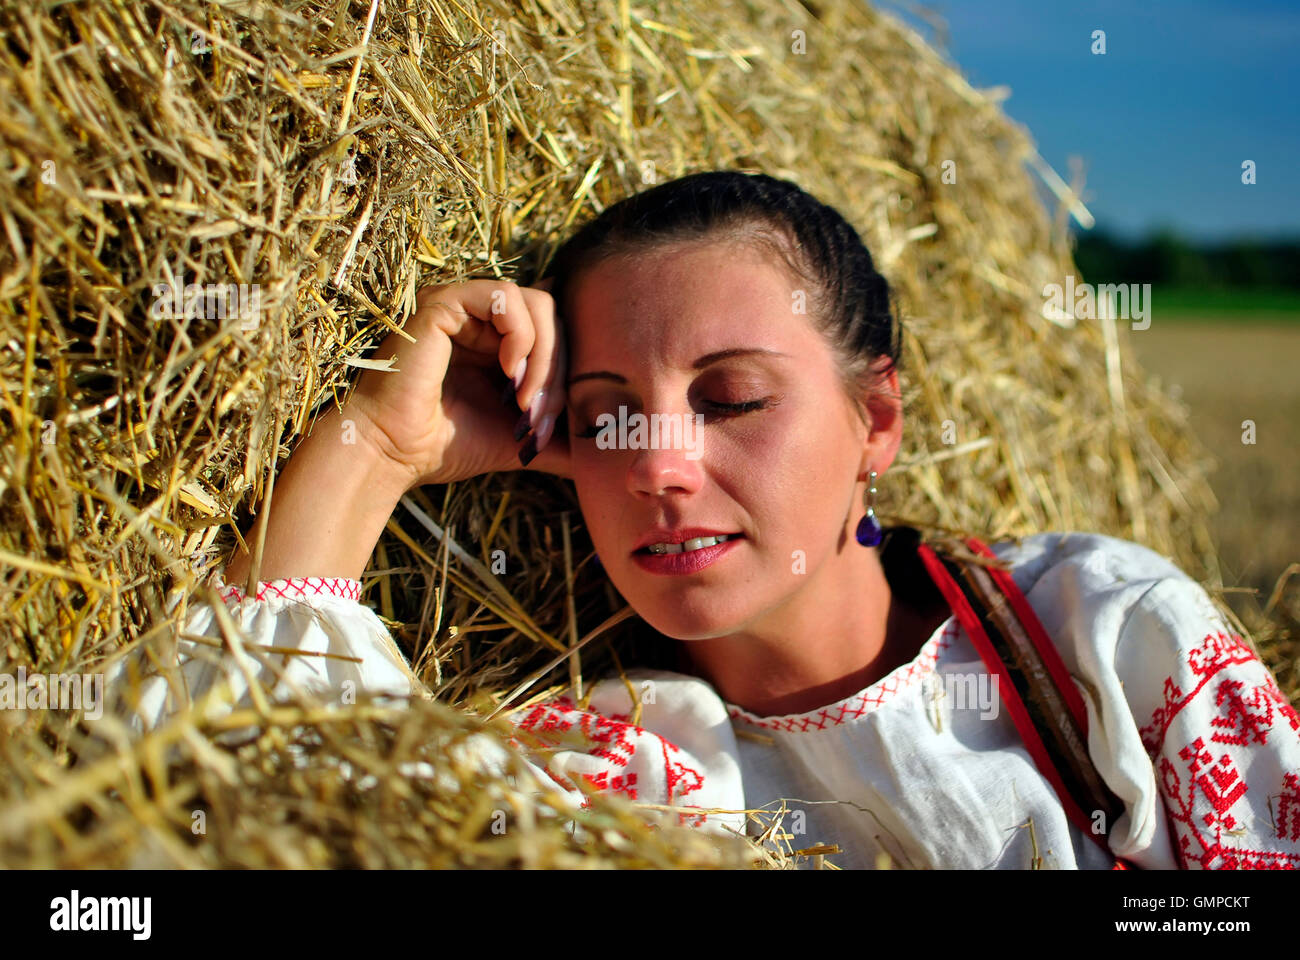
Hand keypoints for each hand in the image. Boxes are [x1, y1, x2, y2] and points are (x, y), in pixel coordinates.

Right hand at [345, 277, 570, 487]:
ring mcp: (461, 306)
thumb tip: (600, 460)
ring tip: (524, 402)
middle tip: (541, 418)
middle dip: (559, 372)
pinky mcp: (443, 301)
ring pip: (537, 305)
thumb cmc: (444, 446)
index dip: (567, 375)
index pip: (558, 334)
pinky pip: (504, 296)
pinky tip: (508, 374)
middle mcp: (480, 317)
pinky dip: (520, 335)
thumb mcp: (518, 441)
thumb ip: (557, 441)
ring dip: (544, 357)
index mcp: (498, 341)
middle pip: (555, 318)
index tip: (551, 425)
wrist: (391, 454)